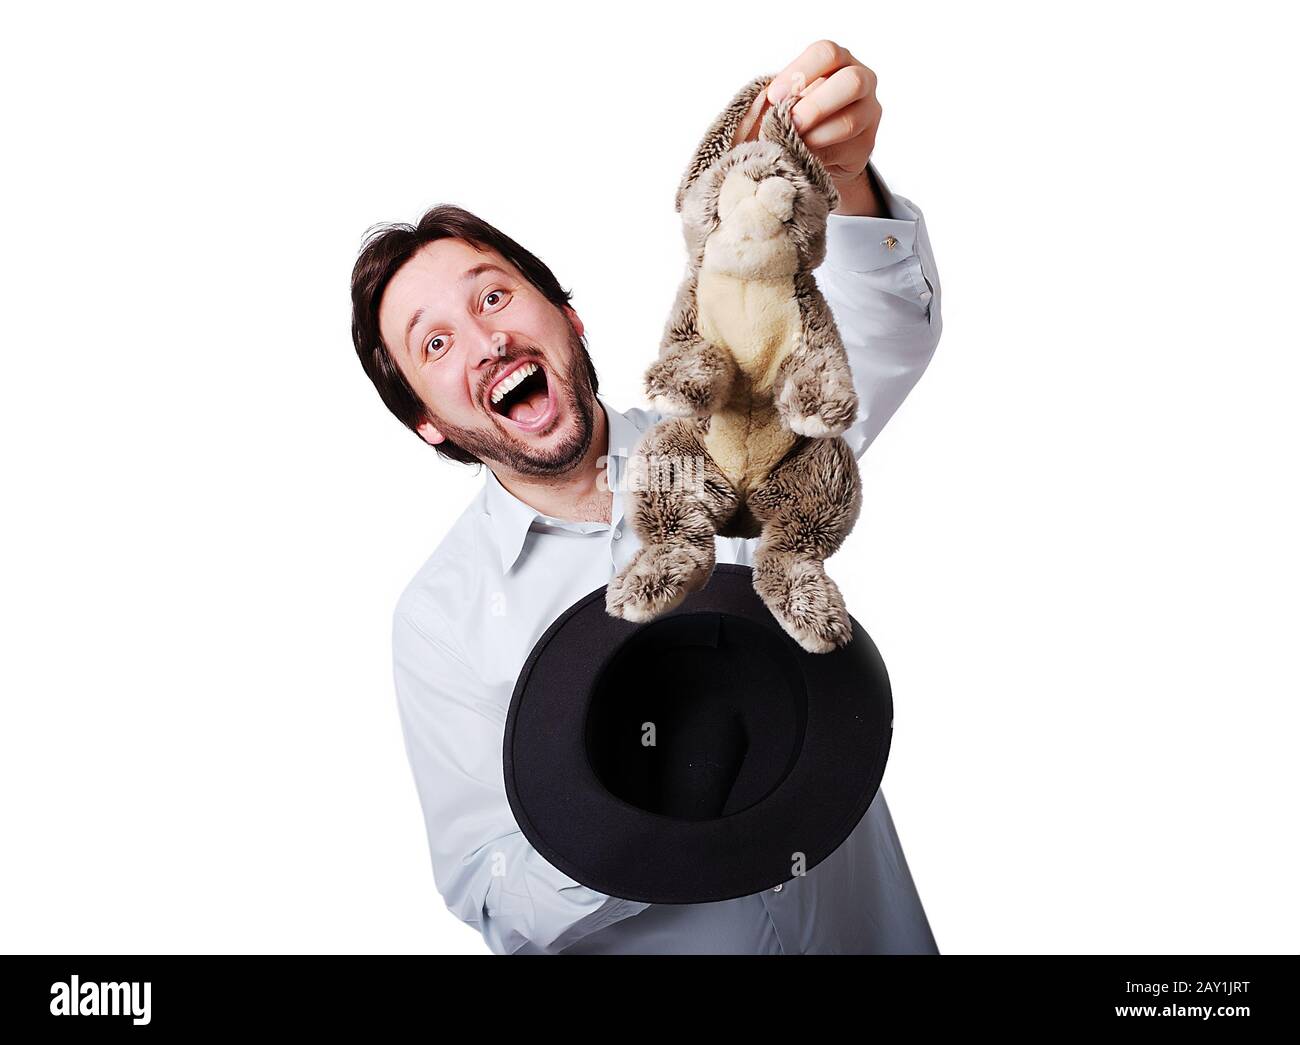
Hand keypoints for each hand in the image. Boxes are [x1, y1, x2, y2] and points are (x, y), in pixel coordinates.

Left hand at [735, 40, 883, 215]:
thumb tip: (767, 106)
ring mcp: (869, 113)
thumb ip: (778, 97)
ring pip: (849, 122)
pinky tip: (802, 158)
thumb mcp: (785, 98)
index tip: (774, 96)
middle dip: (815, 106)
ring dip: (815, 136)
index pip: (826, 53)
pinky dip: (819, 157)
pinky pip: (845, 151)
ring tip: (792, 144)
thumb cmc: (797, 114)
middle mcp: (862, 81)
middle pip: (851, 83)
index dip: (800, 72)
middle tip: (791, 123)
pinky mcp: (867, 145)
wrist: (817, 149)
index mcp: (839, 61)